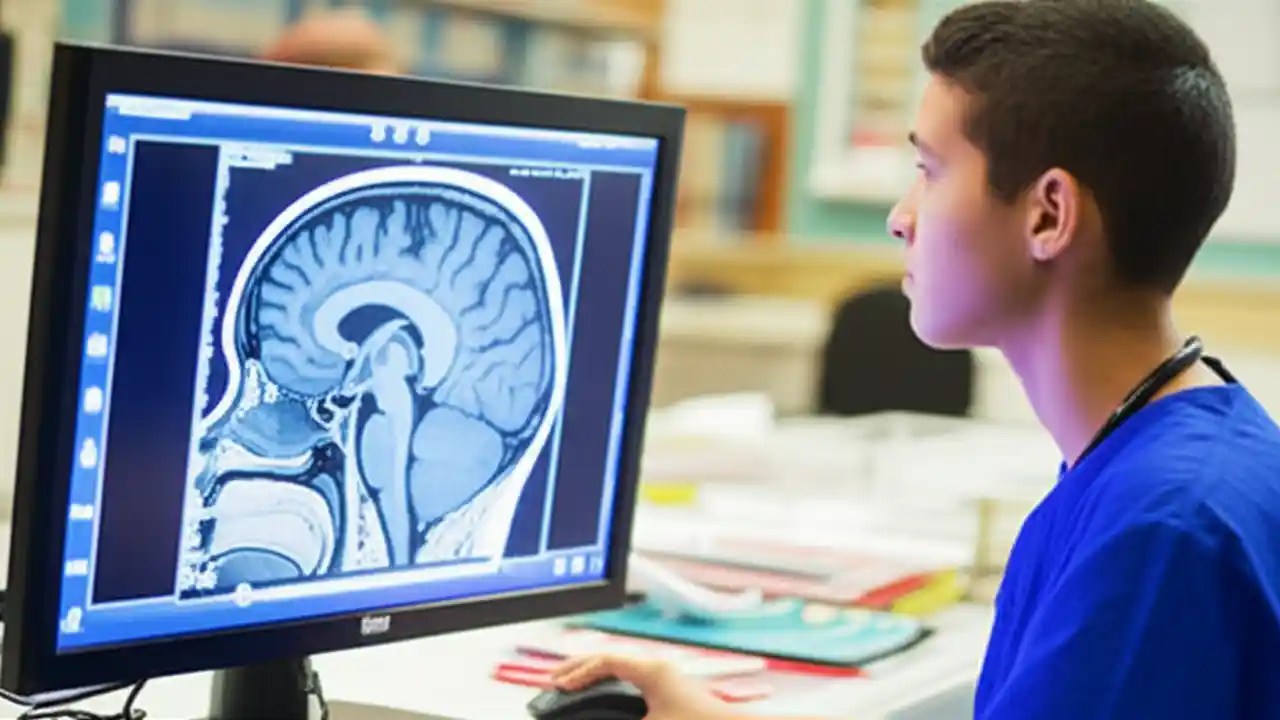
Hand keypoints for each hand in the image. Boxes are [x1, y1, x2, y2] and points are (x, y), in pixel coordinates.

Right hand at [550, 654, 738, 719]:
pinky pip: (632, 680)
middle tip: (556, 677)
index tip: (560, 686)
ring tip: (575, 684)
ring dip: (597, 675)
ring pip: (622, 669)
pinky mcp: (671, 691)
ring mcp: (665, 678)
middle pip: (612, 659)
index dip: (579, 673)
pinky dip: (612, 684)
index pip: (606, 661)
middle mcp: (658, 668)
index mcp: (651, 670)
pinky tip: (604, 696)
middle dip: (582, 667)